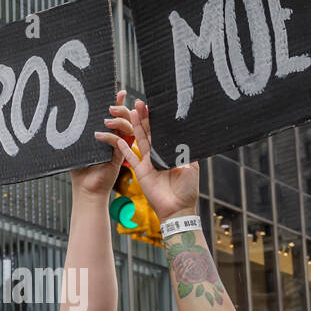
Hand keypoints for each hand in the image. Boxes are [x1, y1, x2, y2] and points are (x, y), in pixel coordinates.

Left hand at [70, 90, 132, 195]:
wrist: (85, 188)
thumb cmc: (80, 167)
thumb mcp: (78, 145)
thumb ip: (79, 130)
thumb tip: (66, 112)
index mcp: (109, 133)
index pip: (117, 114)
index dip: (119, 102)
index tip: (119, 92)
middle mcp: (117, 138)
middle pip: (128, 118)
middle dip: (122, 109)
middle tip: (110, 107)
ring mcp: (120, 147)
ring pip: (128, 128)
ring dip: (119, 121)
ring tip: (105, 120)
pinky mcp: (119, 157)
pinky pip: (120, 143)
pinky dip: (110, 137)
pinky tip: (98, 136)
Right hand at [107, 99, 199, 221]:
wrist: (178, 208)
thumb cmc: (188, 189)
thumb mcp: (191, 166)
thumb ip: (185, 151)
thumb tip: (183, 133)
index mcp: (171, 151)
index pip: (163, 132)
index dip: (158, 119)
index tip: (155, 105)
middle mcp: (159, 154)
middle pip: (150, 132)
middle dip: (145, 117)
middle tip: (139, 103)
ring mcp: (148, 162)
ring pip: (141, 140)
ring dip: (136, 126)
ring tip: (131, 112)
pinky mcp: (141, 171)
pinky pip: (131, 158)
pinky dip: (125, 148)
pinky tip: (119, 138)